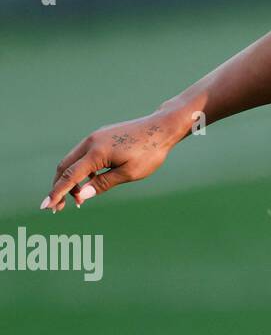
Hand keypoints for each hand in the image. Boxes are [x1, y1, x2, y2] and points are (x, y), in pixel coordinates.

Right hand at [42, 113, 182, 211]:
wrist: (162, 127)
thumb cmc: (150, 151)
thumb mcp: (129, 173)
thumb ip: (103, 183)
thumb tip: (82, 195)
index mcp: (97, 152)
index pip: (70, 176)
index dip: (56, 192)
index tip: (45, 206)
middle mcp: (91, 142)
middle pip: (64, 167)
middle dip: (59, 187)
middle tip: (59, 208)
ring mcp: (95, 137)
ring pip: (73, 160)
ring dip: (70, 180)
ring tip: (78, 200)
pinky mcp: (101, 137)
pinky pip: (83, 155)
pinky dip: (81, 170)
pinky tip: (88, 183)